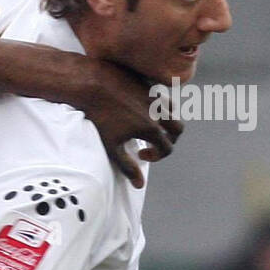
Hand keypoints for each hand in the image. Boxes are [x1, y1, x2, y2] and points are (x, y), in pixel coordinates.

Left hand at [69, 58, 182, 187]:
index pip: (167, 148)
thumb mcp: (111, 146)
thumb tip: (140, 185)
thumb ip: (128, 166)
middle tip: (153, 143)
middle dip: (169, 139)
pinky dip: (160, 106)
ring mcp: (155, 97)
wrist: (92, 85)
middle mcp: (158, 112)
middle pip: (177, 130)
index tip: (141, 156)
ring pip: (173, 112)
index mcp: (151, 128)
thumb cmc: (99, 117)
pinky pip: (163, 97)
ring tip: (150, 126)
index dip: (156, 156)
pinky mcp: (149, 85)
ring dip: (166, 122)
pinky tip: (143, 110)